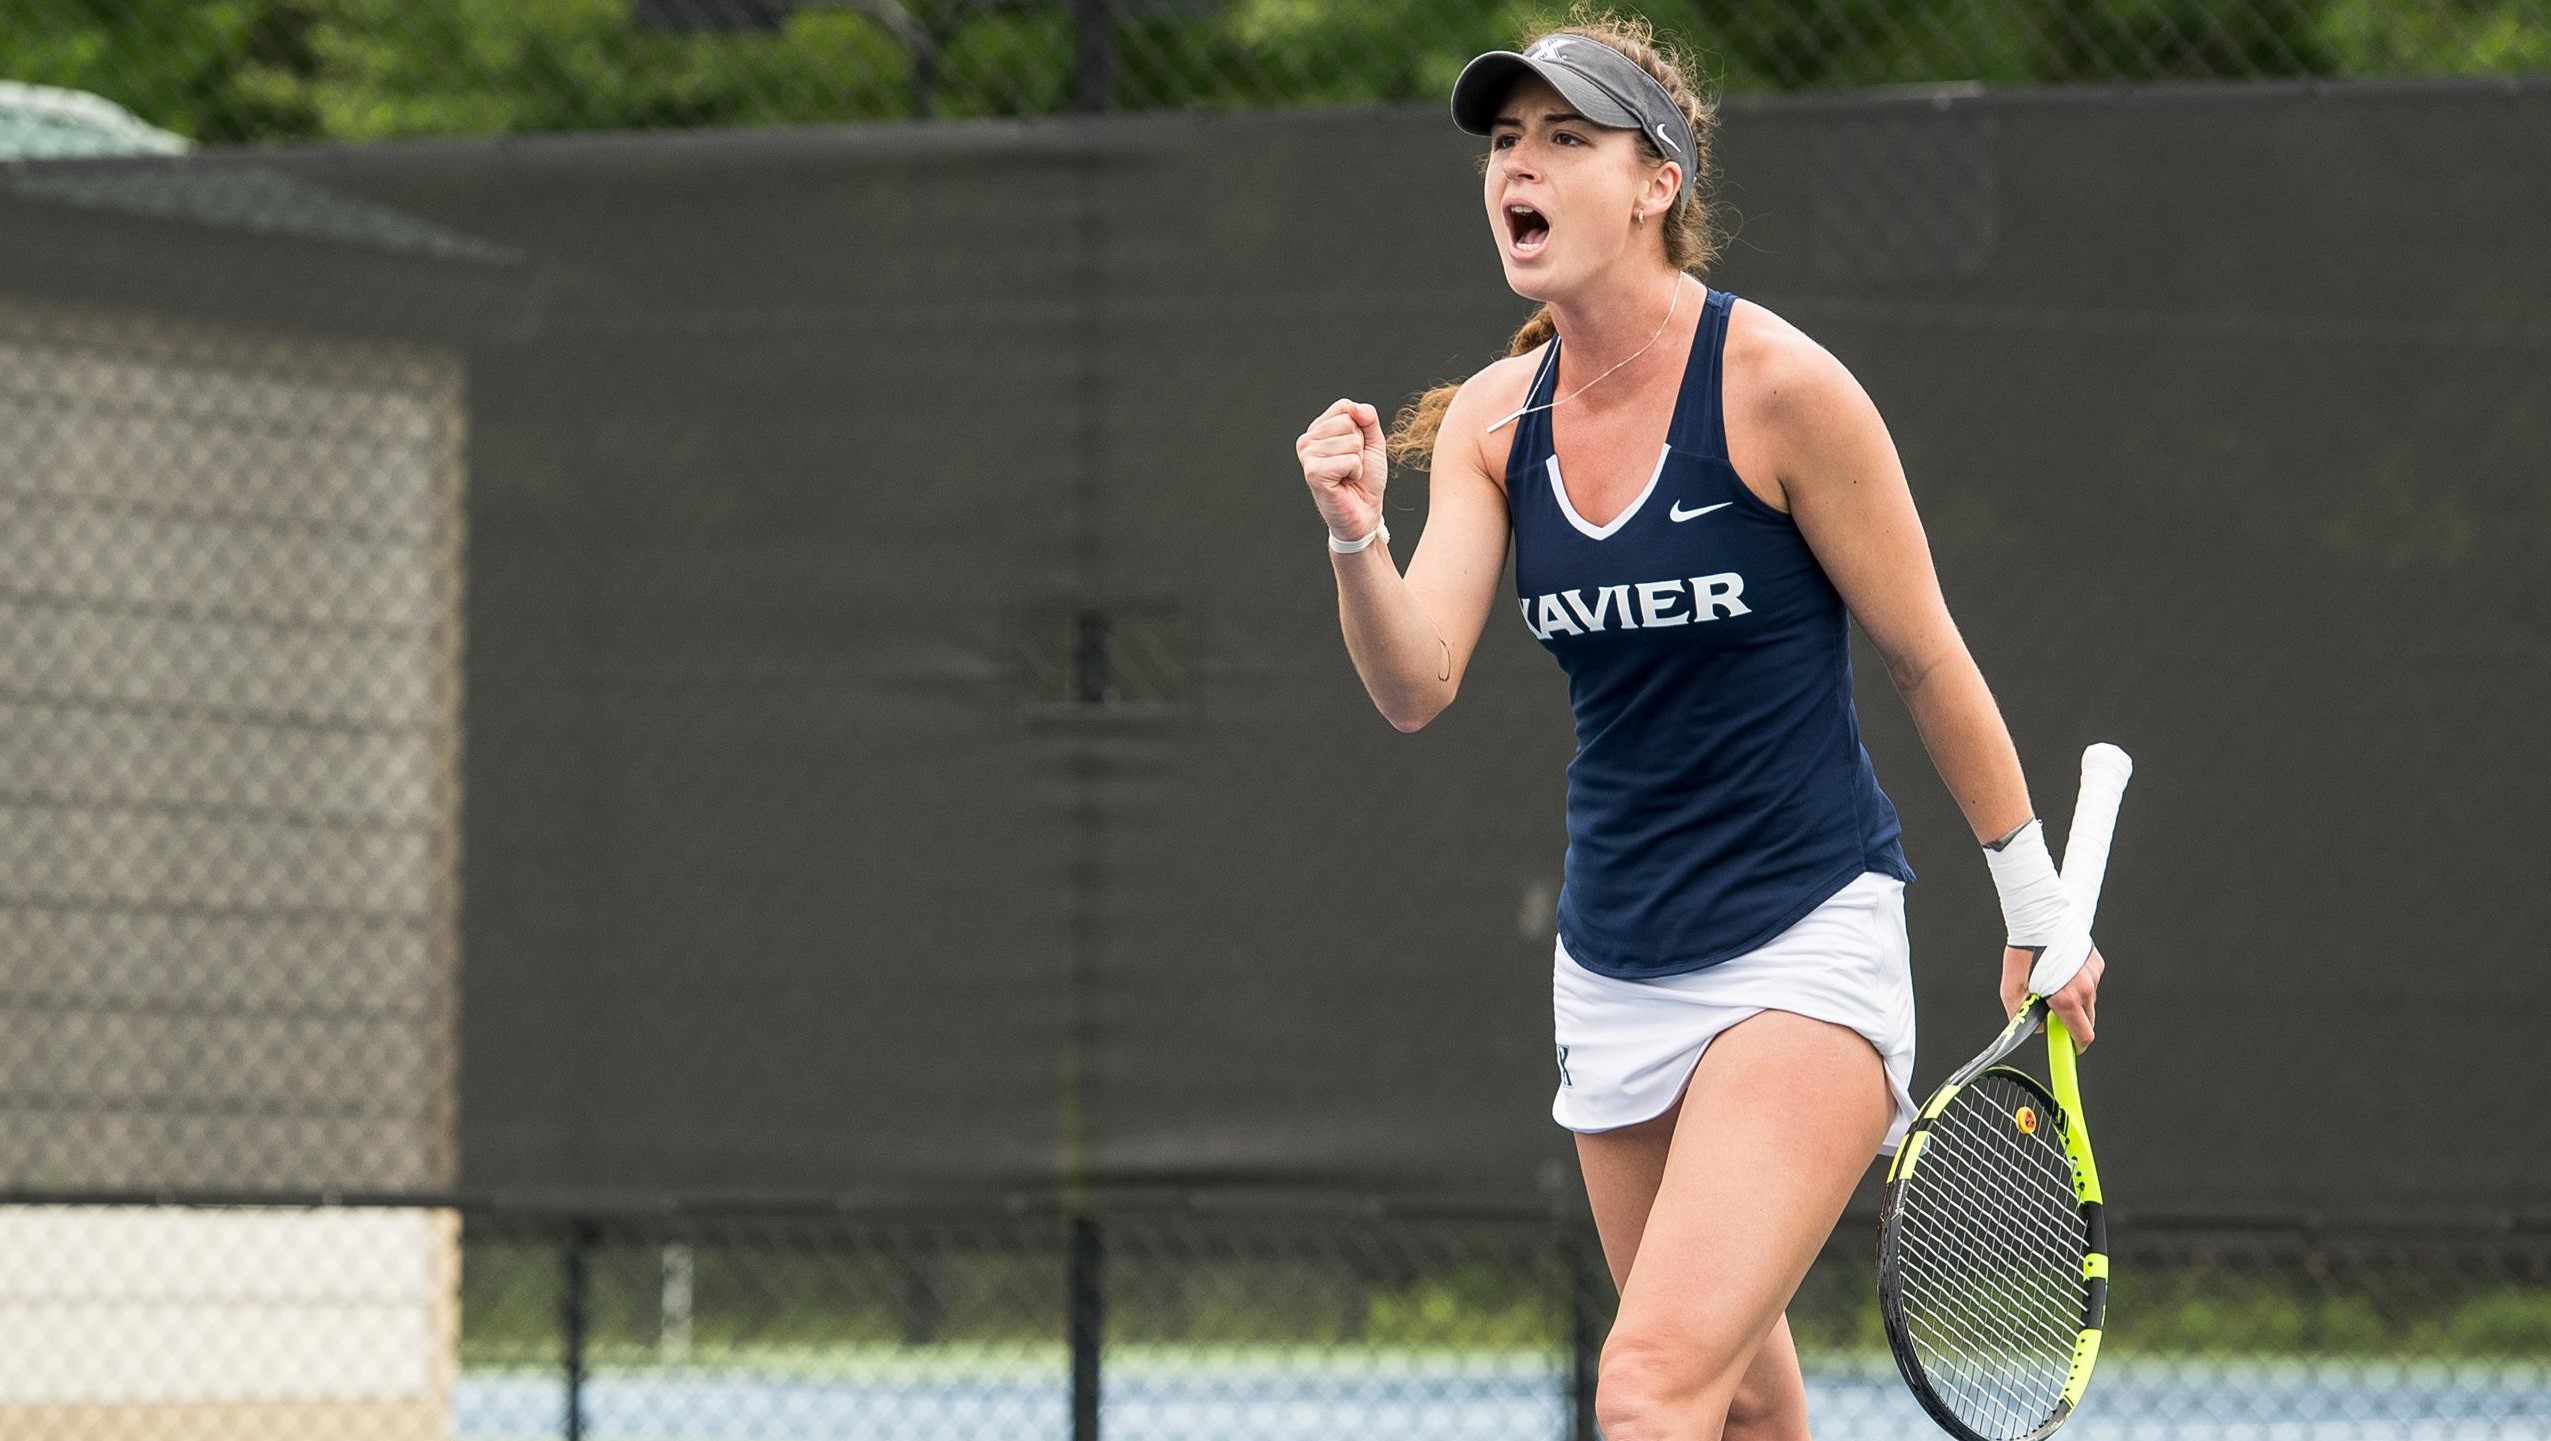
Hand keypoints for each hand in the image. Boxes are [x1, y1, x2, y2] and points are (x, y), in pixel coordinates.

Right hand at [1295, 398, 1388, 541]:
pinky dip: (1355, 473)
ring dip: (1358, 462)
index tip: (1354, 451)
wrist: (1364, 512)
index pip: (1344, 406)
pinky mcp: (1313, 472)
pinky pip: (1349, 460)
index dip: (1360, 429)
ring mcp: (1307, 456)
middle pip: (1348, 423)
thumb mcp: (1373, 442)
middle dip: (1359, 447)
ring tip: (1347, 476)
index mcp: (1318, 429)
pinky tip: (1344, 483)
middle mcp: (1307, 440)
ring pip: (1351, 442)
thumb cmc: (1366, 479)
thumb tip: (1354, 407)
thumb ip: (1368, 418)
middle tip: (1350, 466)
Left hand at [2000, 943, 2102, 1049]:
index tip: (2069, 1048)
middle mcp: (2085, 989)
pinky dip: (2079, 983)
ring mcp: (2093, 975)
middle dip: (2073, 1024)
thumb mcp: (2011, 986)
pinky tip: (2063, 970)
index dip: (2076, 1046)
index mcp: (2067, 999)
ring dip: (2075, 1001)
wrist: (2043, 917)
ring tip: (2054, 986)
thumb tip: (2033, 1028)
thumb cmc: (2026, 950)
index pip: (2084, 1035)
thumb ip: (2020, 1012)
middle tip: (2055, 1017)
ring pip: (2088, 1000)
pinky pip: (2090, 981)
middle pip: (2088, 1021)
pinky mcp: (2096, 962)